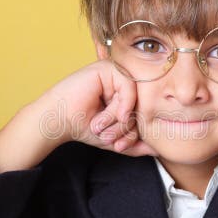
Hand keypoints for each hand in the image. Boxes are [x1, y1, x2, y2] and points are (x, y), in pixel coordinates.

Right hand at [0, 60, 155, 172]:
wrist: (59, 122)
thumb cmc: (83, 127)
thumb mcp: (115, 139)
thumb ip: (136, 143)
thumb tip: (158, 149)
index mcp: (126, 95)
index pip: (145, 112)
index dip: (136, 132)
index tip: (120, 146)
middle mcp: (123, 82)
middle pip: (143, 106)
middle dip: (128, 128)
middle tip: (111, 139)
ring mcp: (116, 73)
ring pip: (137, 98)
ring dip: (121, 119)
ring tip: (102, 127)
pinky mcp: (108, 68)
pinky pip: (128, 86)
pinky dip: (121, 105)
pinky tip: (107, 115)